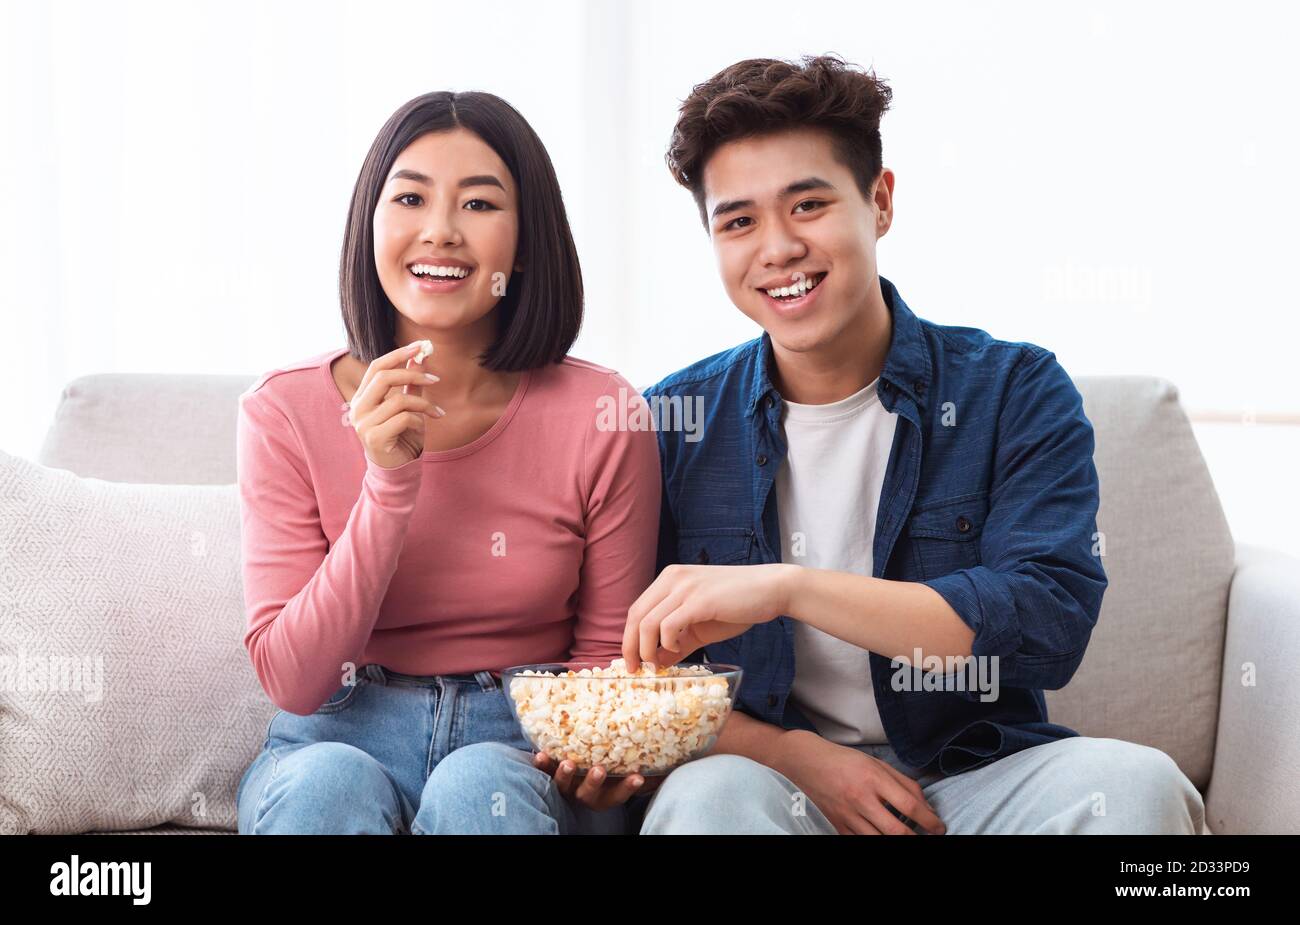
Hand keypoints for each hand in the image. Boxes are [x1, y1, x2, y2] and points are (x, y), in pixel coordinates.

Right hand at [349, 341, 445, 468]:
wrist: (396, 470)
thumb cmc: (402, 436)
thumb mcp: (408, 407)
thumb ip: (411, 383)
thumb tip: (420, 357)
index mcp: (363, 397)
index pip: (376, 366)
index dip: (398, 354)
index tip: (420, 347)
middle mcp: (358, 408)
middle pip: (383, 377)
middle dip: (413, 374)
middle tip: (435, 379)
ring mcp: (363, 423)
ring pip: (398, 400)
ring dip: (423, 404)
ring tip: (435, 412)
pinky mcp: (374, 438)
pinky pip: (403, 419)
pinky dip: (418, 421)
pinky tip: (422, 429)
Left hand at [532, 751, 662, 810]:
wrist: (576, 768)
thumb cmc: (608, 765)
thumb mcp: (624, 768)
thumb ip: (643, 763)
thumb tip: (672, 750)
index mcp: (606, 795)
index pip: (619, 795)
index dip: (628, 788)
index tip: (638, 777)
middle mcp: (585, 794)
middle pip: (589, 795)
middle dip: (594, 783)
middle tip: (599, 769)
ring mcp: (566, 786)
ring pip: (564, 787)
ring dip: (565, 775)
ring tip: (568, 762)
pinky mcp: (550, 774)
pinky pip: (544, 773)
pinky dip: (542, 765)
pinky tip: (540, 754)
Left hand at [621, 563, 796, 666]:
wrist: (771, 590)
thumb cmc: (737, 605)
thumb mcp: (701, 624)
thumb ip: (678, 641)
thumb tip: (657, 662)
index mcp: (669, 579)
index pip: (636, 610)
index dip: (628, 638)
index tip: (631, 663)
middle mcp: (672, 578)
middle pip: (636, 616)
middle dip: (631, 647)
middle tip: (636, 670)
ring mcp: (685, 587)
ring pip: (648, 622)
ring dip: (647, 649)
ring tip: (658, 665)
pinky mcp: (699, 600)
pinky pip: (669, 625)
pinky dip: (668, 643)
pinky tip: (680, 649)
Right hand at [776, 730, 945, 834]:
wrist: (806, 763)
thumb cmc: (846, 761)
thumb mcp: (878, 764)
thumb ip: (905, 784)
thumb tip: (927, 809)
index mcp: (873, 778)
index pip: (910, 806)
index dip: (930, 821)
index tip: (939, 827)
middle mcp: (860, 798)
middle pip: (897, 831)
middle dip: (917, 839)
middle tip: (927, 837)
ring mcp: (847, 815)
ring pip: (879, 841)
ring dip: (898, 842)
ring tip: (907, 836)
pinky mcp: (837, 826)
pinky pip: (861, 842)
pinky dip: (876, 841)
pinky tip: (883, 835)